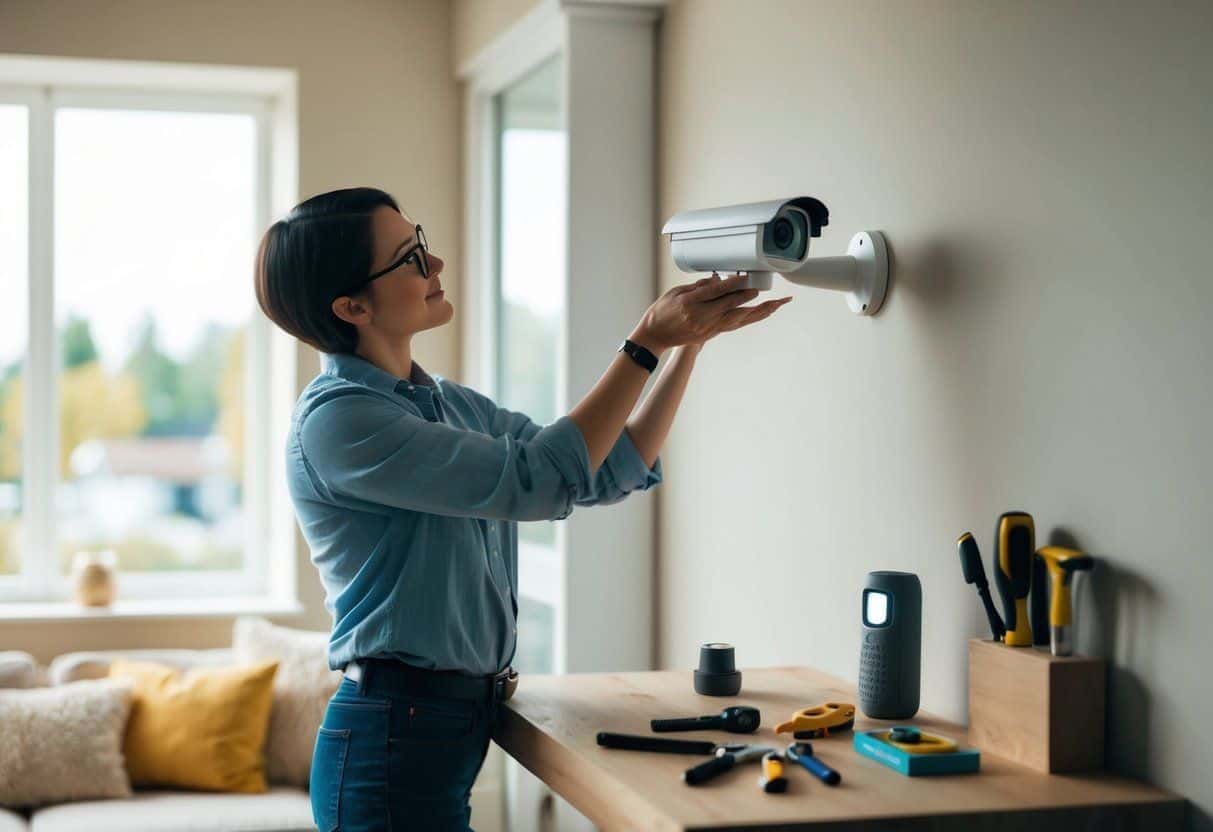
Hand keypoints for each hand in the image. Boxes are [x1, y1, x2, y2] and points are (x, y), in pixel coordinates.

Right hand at [632, 273, 792, 350]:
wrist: (654, 336)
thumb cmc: (661, 312)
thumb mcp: (676, 293)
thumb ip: (698, 286)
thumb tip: (716, 280)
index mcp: (690, 303)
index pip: (715, 292)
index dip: (732, 284)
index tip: (744, 277)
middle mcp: (700, 317)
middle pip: (729, 305)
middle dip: (747, 296)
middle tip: (763, 288)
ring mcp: (707, 328)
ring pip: (737, 318)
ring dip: (758, 311)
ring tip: (775, 304)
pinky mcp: (710, 334)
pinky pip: (734, 325)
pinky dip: (749, 318)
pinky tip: (761, 313)